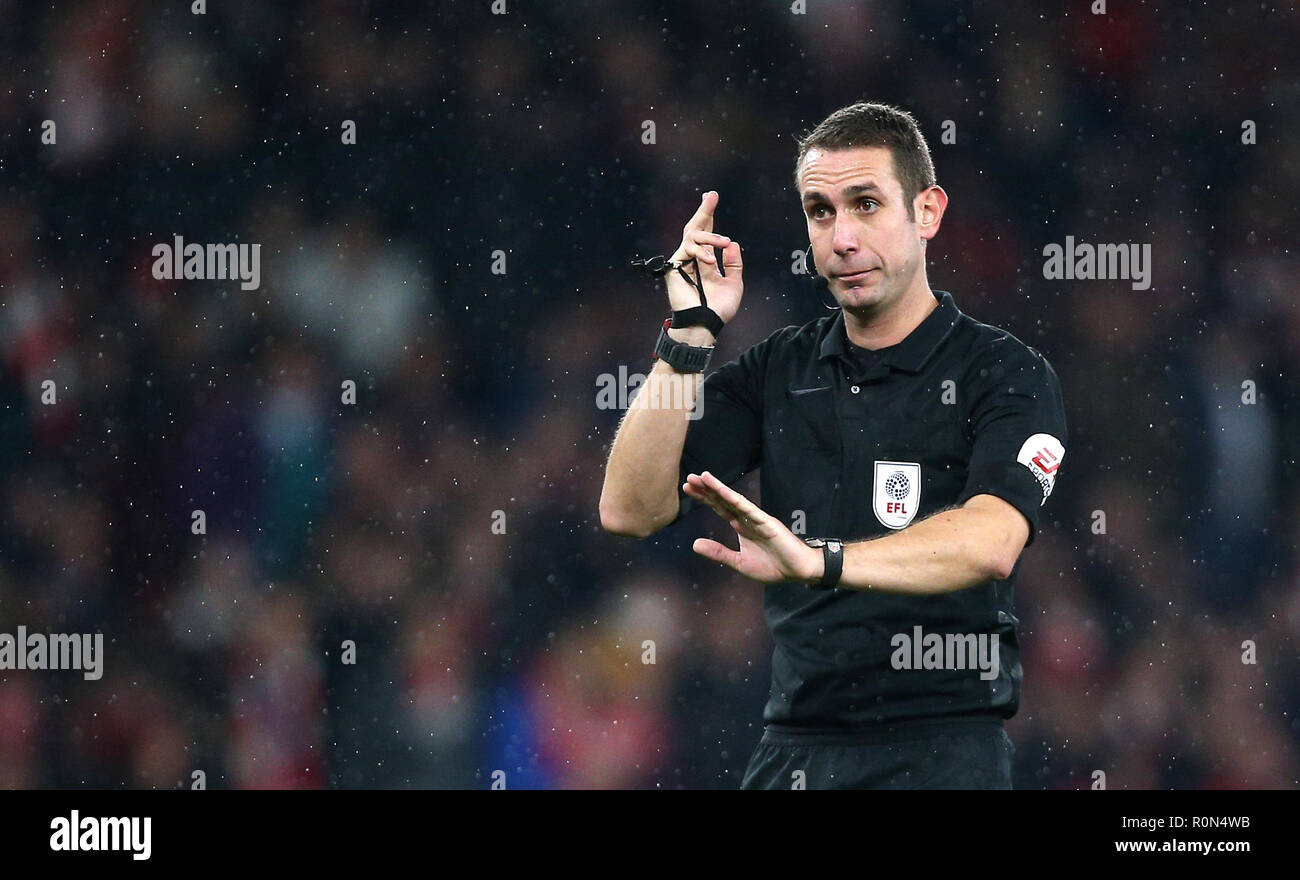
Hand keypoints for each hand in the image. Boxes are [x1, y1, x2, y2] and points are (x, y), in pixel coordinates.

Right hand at [666, 191, 743, 322]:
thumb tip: (732, 244)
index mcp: (705, 261)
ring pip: (693, 236)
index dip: (709, 216)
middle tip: (712, 195)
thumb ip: (733, 264)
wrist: (706, 324)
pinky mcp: (674, 267)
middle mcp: (693, 259)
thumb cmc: (718, 308)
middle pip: (696, 228)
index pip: (706, 234)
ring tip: (724, 243)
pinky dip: (701, 252)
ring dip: (711, 236)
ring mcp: (682, 262)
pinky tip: (710, 261)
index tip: (712, 198)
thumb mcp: (734, 283)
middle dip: (704, 211)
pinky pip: (688, 250)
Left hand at [683, 471, 819, 583]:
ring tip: (702, 477)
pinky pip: (747, 508)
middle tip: (689, 478)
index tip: (688, 488)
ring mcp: (756, 518)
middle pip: (723, 500)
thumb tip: (694, 544)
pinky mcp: (766, 522)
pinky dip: (734, 498)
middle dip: (706, 489)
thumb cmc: (772, 566)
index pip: (719, 508)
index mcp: (741, 526)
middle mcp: (747, 518)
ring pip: (733, 500)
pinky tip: (722, 490)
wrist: (797, 572)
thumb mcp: (739, 562)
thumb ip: (718, 552)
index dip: (704, 498)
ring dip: (718, 488)